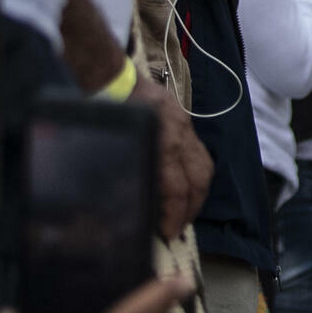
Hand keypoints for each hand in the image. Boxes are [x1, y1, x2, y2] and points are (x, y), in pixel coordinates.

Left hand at [129, 74, 212, 241]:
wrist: (113, 79)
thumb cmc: (106, 115)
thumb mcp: (113, 149)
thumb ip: (130, 175)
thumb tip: (135, 205)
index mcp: (161, 144)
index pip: (177, 189)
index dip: (175, 216)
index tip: (169, 233)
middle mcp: (179, 136)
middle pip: (198, 181)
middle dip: (191, 209)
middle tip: (180, 227)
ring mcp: (185, 127)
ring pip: (205, 167)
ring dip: (199, 193)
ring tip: (187, 210)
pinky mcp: (186, 121)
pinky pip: (199, 153)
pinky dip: (196, 174)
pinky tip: (186, 185)